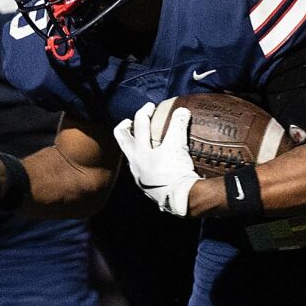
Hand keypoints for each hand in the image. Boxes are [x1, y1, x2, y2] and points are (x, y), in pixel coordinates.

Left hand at [113, 102, 199, 216]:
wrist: (181, 199)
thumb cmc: (175, 172)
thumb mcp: (178, 145)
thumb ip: (179, 126)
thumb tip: (182, 110)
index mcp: (139, 153)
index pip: (139, 126)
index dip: (145, 112)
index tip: (151, 106)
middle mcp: (135, 165)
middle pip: (123, 141)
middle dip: (125, 128)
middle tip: (130, 121)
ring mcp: (140, 178)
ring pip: (132, 157)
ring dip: (135, 146)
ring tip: (144, 141)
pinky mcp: (148, 188)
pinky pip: (142, 170)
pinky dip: (147, 161)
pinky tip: (156, 161)